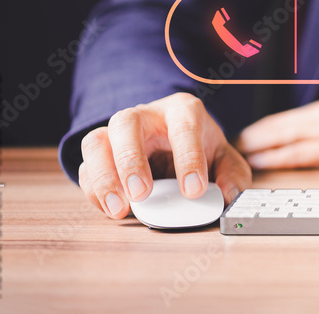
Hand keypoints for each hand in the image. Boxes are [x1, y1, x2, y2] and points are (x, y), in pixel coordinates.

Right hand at [78, 92, 251, 218]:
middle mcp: (146, 115)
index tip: (194, 191)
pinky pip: (87, 167)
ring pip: (97, 141)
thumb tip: (227, 194)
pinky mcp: (101, 153)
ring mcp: (118, 133)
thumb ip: (232, 175)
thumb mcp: (224, 158)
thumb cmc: (199, 147)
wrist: (174, 143)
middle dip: (131, 160)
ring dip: (104, 177)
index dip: (189, 158)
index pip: (184, 126)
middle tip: (142, 194)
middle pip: (126, 123)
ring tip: (120, 208)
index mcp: (182, 111)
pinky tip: (111, 208)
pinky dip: (94, 190)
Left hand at [236, 88, 318, 169]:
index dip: (275, 125)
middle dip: (259, 133)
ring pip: (286, 136)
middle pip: (285, 122)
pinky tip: (264, 162)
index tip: (257, 132)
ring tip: (239, 153)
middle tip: (236, 142)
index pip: (300, 115)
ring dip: (261, 146)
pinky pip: (304, 153)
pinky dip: (280, 157)